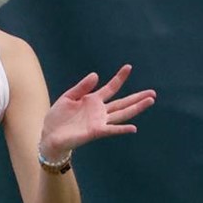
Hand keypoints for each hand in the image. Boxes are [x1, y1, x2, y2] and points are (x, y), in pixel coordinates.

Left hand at [39, 64, 155, 160]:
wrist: (49, 135)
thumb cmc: (58, 118)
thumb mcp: (68, 97)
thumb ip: (82, 87)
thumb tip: (96, 75)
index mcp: (93, 101)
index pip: (111, 88)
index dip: (120, 78)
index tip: (128, 67)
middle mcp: (100, 111)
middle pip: (123, 103)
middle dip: (138, 97)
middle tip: (153, 92)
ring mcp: (99, 122)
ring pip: (122, 114)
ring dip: (136, 108)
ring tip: (150, 101)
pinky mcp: (95, 132)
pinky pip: (111, 130)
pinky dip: (122, 129)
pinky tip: (133, 128)